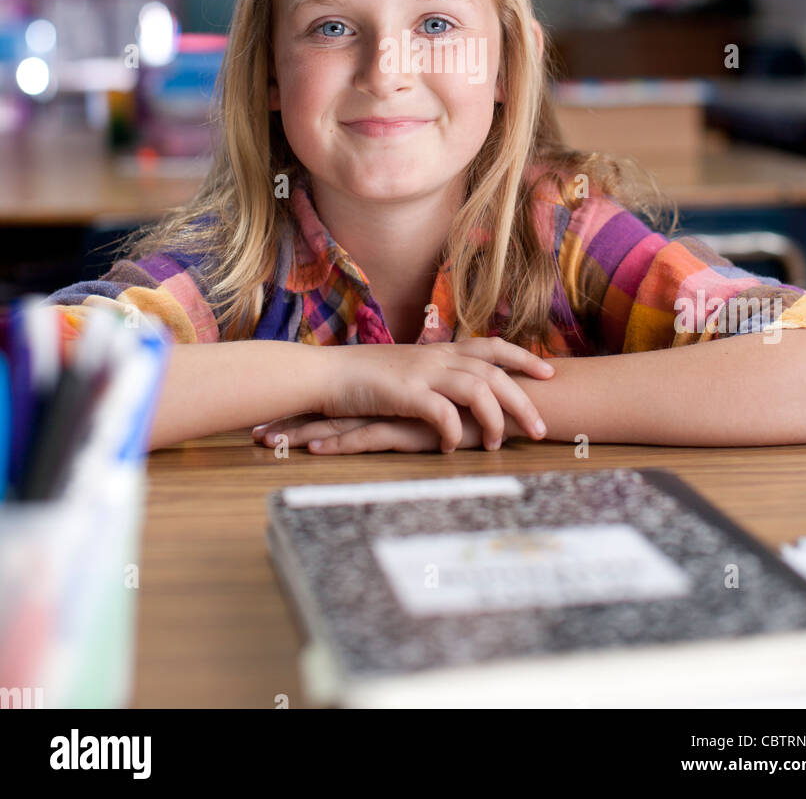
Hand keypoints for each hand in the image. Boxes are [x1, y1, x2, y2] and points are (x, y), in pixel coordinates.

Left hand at [252, 408, 485, 453]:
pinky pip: (364, 439)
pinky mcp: (406, 427)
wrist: (510, 402)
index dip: (306, 412)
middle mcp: (386, 403)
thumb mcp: (445, 414)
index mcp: (390, 400)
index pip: (342, 405)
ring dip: (299, 433)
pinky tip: (312, 448)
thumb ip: (427, 416)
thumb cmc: (481, 408)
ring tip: (264, 440)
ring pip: (338, 424)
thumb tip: (409, 426)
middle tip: (252, 432)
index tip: (274, 420)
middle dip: (289, 422)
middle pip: (327, 412)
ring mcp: (393, 414)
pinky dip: (337, 445)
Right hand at [273, 337, 555, 452]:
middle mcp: (436, 357)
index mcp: (440, 350)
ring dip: (493, 418)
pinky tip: (452, 450)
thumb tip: (463, 389)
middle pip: (494, 372)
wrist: (326, 374)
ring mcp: (422, 373)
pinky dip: (453, 432)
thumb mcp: (408, 369)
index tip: (550, 370)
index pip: (491, 346)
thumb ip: (436, 375)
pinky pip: (442, 413)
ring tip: (497, 445)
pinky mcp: (405, 393)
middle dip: (523, 399)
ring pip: (476, 389)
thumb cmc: (366, 377)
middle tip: (540, 428)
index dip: (522, 356)